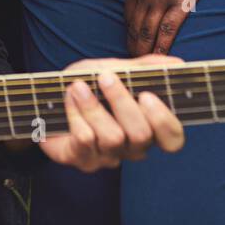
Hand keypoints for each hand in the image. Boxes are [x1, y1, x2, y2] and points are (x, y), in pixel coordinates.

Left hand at [38, 55, 184, 171]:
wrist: (47, 99)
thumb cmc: (86, 85)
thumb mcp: (112, 68)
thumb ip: (143, 67)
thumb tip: (178, 63)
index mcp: (147, 126)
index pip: (173, 139)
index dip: (164, 121)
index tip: (146, 95)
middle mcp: (132, 147)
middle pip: (142, 135)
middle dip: (122, 102)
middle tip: (105, 77)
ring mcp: (108, 157)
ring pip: (113, 138)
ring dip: (92, 106)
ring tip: (77, 86)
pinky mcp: (83, 160)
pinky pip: (85, 141)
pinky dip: (74, 114)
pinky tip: (68, 100)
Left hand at [125, 0, 216, 56]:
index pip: (128, 12)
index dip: (128, 29)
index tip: (128, 41)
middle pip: (135, 25)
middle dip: (132, 44)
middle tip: (131, 60)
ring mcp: (161, 0)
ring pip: (148, 31)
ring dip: (143, 49)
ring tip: (142, 64)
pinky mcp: (179, 3)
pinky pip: (168, 29)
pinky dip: (162, 45)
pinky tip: (161, 57)